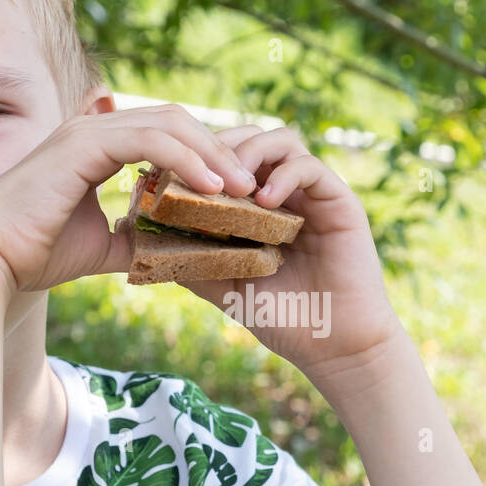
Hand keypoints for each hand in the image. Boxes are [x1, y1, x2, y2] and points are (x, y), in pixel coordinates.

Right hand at [0, 104, 257, 295]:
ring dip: (212, 154)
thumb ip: (135, 236)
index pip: (165, 134)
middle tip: (251, 185)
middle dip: (219, 150)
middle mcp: (94, 129)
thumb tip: (168, 248)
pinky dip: (186, 159)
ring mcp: (87, 131)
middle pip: (175, 121)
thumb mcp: (102, 246)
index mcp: (98, 146)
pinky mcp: (83, 144)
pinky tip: (212, 187)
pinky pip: (149, 141)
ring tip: (242, 188)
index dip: (204, 156)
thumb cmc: (36, 253)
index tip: (235, 190)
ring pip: (169, 124)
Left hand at [176, 125, 405, 380]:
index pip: (227, 158)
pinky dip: (283, 175)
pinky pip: (310, 167)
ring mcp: (314, 195)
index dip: (198, 157)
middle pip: (251, 138)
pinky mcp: (340, 202)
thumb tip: (145, 242)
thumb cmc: (284, 319)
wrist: (333, 347)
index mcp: (260, 206)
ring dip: (250, 153)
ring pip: (281, 140)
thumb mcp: (226, 285)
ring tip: (232, 187)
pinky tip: (263, 201)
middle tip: (199, 175)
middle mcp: (288, 192)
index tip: (173, 176)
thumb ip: (196, 258)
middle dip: (220, 147)